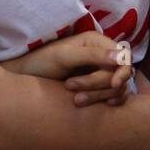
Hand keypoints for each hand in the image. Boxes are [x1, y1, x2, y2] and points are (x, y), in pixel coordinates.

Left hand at [2, 31, 133, 105]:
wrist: (26, 78)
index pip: (123, 56)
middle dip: (98, 85)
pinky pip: (114, 96)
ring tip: (75, 100)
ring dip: (99, 96)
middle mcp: (102, 55)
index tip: (114, 84)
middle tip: (72, 90)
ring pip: (117, 87)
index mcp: (96, 42)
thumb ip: (92, 56)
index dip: (123, 70)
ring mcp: (100, 72)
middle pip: (119, 74)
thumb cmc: (41, 62)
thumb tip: (121, 57)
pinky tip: (101, 107)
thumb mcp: (64, 57)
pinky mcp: (97, 87)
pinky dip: (109, 101)